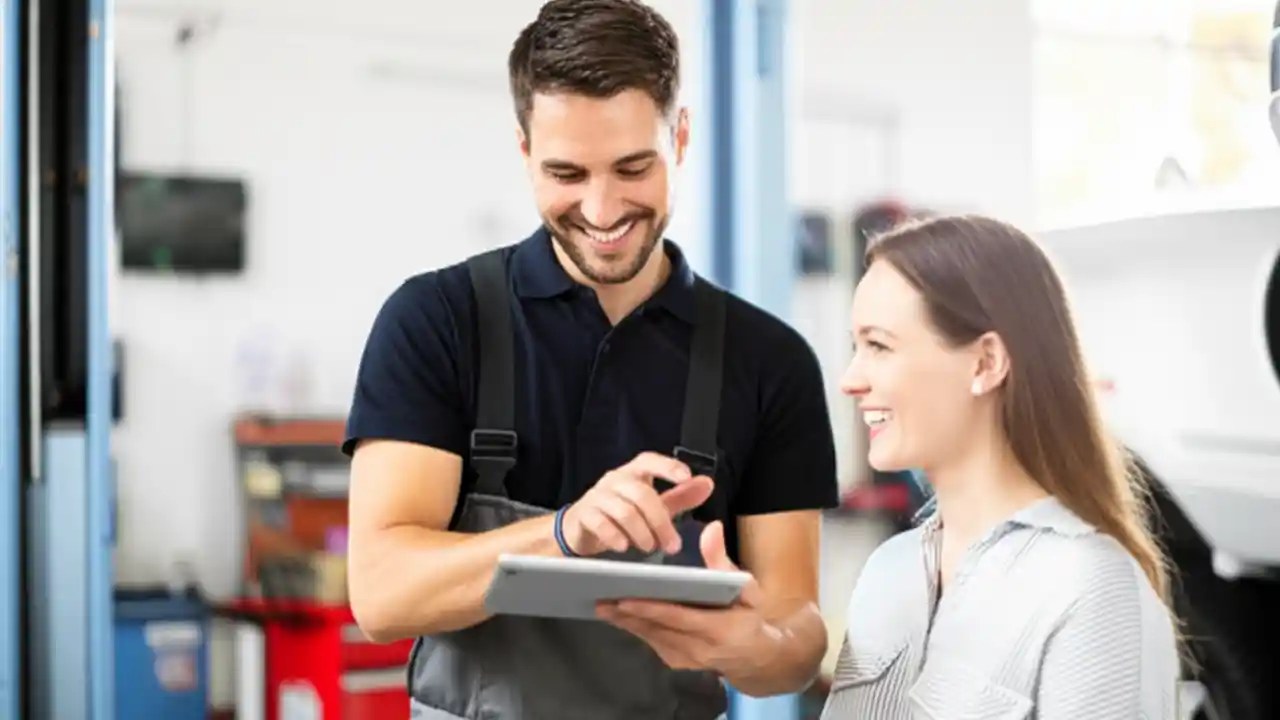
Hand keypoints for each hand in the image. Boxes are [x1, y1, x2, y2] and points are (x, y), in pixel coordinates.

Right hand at [561, 452, 713, 556]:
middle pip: (641, 494)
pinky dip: (615, 536)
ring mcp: (598, 496)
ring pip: (624, 510)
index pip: (649, 461)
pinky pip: (600, 523)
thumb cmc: (622, 514)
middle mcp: (615, 480)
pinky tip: (624, 547)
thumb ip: (680, 496)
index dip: (667, 467)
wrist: (581, 528)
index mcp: (633, 473)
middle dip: (660, 521)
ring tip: (649, 548)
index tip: (686, 477)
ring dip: (641, 532)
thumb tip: (707, 483)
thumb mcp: (653, 505)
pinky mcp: (584, 514)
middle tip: (672, 545)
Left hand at [597, 521, 781, 677]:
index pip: (678, 617)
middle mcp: (699, 649)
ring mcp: (686, 660)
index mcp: (719, 629)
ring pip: (650, 638)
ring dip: (625, 622)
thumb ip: (724, 561)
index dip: (650, 609)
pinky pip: (652, 643)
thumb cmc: (751, 616)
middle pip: (656, 629)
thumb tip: (711, 528)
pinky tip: (618, 614)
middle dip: (627, 614)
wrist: (756, 657)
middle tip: (601, 598)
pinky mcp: (676, 662)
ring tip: (602, 604)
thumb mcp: (748, 588)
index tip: (624, 598)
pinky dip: (635, 628)